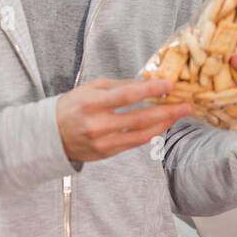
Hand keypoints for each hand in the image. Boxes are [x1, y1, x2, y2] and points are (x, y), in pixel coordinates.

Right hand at [57, 77, 191, 162]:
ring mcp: (103, 143)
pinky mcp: (107, 153)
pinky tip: (162, 124)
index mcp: (92, 104)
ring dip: (164, 124)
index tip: (169, 85)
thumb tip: (148, 82)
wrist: (50, 136)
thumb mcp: (91, 88)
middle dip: (167, 111)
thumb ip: (119, 86)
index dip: (150, 90)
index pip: (126, 96)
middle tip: (186, 105)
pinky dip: (151, 133)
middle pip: (140, 119)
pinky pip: (135, 143)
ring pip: (142, 135)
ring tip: (179, 114)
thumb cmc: (72, 106)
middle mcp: (98, 125)